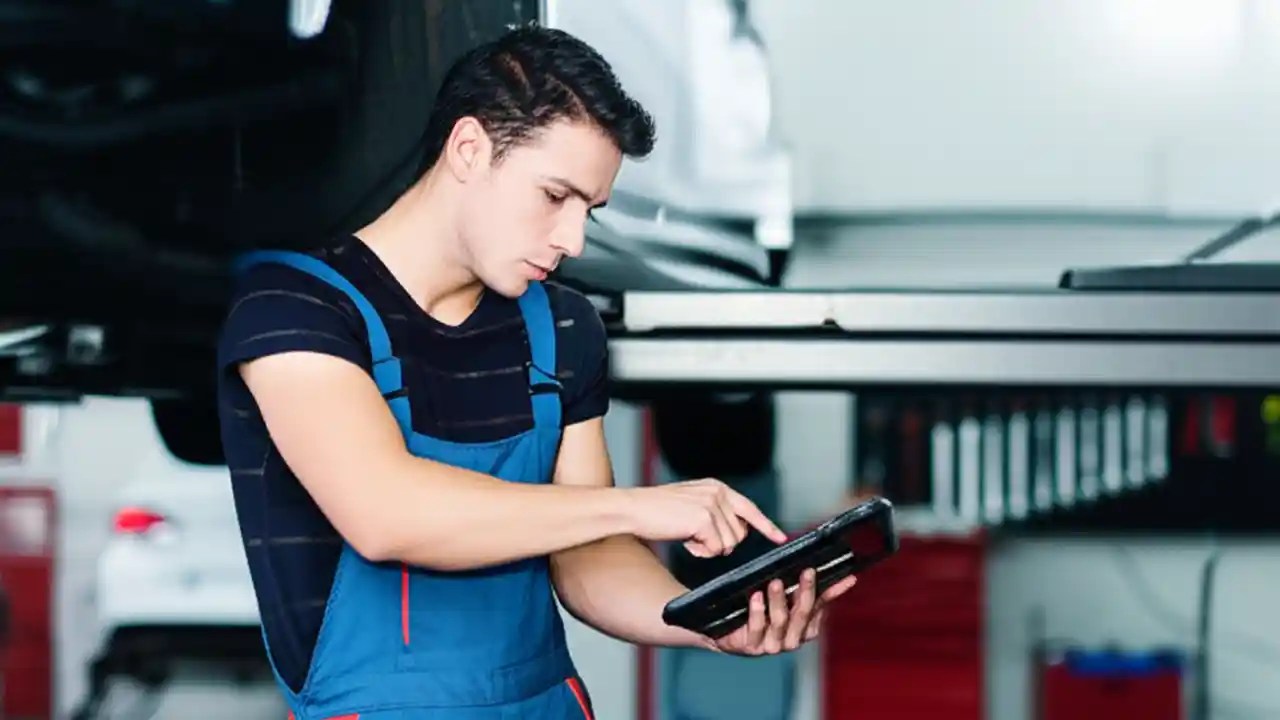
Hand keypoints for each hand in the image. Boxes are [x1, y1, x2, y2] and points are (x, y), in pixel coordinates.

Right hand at [624, 479, 787, 556]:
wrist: (633, 508)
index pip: (749, 508)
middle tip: (695, 537)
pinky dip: (699, 552)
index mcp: (717, 487)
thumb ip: (714, 513)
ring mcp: (713, 505)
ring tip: (686, 536)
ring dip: (708, 548)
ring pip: (728, 545)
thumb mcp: (691, 504)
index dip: (766, 525)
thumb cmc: (656, 511)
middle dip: (720, 543)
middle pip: (739, 534)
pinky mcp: (705, 519)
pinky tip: (684, 540)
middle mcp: (719, 493)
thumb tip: (732, 535)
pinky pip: (715, 549)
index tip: (780, 538)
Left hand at [707, 569, 857, 655]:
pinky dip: (757, 612)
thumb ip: (811, 589)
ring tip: (775, 582)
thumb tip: (844, 576)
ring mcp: (772, 644)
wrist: (729, 633)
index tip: (840, 575)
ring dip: (779, 600)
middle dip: (805, 592)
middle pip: (802, 614)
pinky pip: (757, 628)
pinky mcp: (751, 645)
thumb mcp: (788, 599)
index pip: (821, 606)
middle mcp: (793, 639)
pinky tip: (756, 597)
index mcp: (806, 628)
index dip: (830, 591)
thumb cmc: (763, 612)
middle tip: (806, 572)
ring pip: (780, 621)